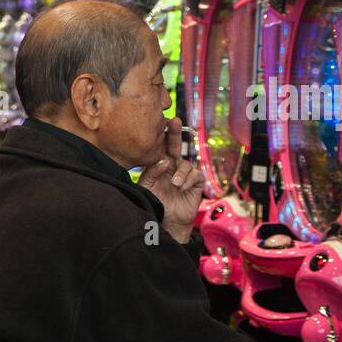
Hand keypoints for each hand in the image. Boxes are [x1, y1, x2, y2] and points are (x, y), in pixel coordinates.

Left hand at [138, 118, 203, 242]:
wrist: (166, 221)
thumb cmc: (155, 202)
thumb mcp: (146, 187)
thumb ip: (150, 172)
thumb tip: (164, 160)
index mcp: (160, 165)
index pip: (161, 148)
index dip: (162, 136)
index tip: (160, 122)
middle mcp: (173, 167)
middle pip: (175, 146)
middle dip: (175, 133)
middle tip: (174, 121)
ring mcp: (185, 174)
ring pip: (186, 163)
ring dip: (180, 173)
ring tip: (174, 184)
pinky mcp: (196, 183)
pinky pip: (196, 175)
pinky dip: (188, 180)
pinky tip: (182, 187)